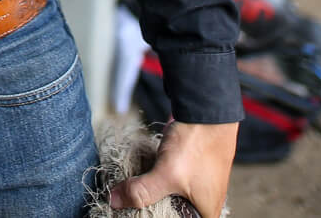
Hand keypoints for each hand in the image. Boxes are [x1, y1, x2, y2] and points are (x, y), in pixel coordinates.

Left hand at [108, 119, 237, 217]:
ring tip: (131, 188)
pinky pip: (167, 180)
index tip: (134, 214)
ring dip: (151, 191)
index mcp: (206, 214)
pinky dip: (154, 177)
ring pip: (168, 196)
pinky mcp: (186, 169)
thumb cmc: (197, 147)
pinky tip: (141, 172)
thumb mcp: (167, 174)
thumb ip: (141, 191)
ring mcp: (196, 185)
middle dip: (150, 206)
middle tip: (129, 201)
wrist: (206, 112)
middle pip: (172, 213)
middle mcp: (204, 204)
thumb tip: (114, 201)